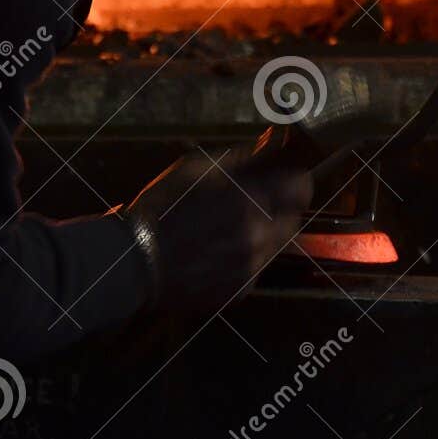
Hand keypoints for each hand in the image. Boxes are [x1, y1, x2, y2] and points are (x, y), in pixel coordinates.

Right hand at [126, 146, 312, 316]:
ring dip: (266, 234)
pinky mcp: (240, 291)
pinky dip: (247, 259)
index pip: (302, 186)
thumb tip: (269, 147)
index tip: (283, 177)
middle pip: (294, 218)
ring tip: (232, 228)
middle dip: (281, 208)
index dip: (293, 179)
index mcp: (252, 200)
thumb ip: (240, 159)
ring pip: (277, 245)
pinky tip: (220, 252)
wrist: (135, 261)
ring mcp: (252, 267)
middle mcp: (261, 236)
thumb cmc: (163, 207)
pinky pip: (257, 268)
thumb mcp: (196, 168)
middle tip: (256, 203)